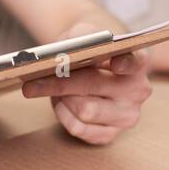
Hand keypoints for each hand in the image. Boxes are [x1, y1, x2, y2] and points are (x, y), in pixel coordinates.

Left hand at [20, 25, 151, 144]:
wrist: (94, 70)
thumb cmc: (90, 50)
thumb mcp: (85, 35)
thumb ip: (79, 39)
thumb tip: (64, 57)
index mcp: (137, 61)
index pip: (135, 60)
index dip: (126, 62)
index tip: (114, 61)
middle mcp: (137, 90)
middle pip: (93, 85)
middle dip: (59, 83)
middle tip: (31, 82)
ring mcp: (127, 115)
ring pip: (85, 111)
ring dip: (61, 99)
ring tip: (53, 90)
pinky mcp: (111, 134)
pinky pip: (79, 129)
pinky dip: (63, 115)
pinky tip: (60, 104)